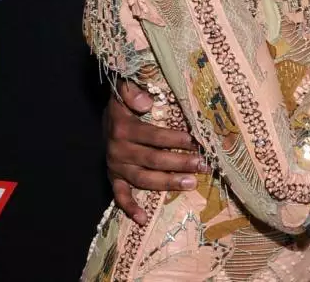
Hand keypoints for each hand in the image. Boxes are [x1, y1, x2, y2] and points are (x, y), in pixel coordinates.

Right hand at [104, 78, 209, 225]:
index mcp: (124, 128)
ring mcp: (115, 166)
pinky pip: (120, 195)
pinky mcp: (113, 177)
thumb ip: (132, 92)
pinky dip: (129, 208)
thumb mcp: (125, 91)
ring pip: (143, 179)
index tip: (197, 142)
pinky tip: (142, 219)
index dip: (176, 139)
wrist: (106, 115)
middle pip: (153, 160)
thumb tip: (146, 102)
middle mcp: (118, 150)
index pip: (154, 136)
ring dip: (167, 183)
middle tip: (203, 165)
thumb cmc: (125, 103)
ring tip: (191, 183)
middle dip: (180, 163)